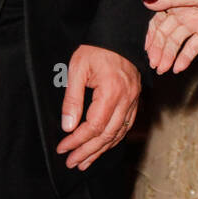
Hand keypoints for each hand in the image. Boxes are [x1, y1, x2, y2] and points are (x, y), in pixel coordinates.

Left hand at [56, 45, 141, 169]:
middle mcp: (126, 99)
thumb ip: (72, 99)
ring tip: (85, 162)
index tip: (62, 148)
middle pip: (107, 135)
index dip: (77, 141)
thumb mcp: (77, 69)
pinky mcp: (135, 99)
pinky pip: (126, 125)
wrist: (119, 35)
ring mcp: (133, 100)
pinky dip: (113, 139)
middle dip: (88, 151)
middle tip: (72, 162)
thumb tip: (68, 126)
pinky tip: (103, 146)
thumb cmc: (97, 49)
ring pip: (118, 133)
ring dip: (101, 150)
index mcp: (111, 92)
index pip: (93, 126)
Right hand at [143, 0, 197, 74]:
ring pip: (179, 41)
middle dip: (160, 50)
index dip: (152, 37)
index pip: (159, 21)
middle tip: (155, 65)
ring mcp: (197, 21)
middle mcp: (184, 11)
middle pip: (167, 34)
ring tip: (163, 69)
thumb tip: (147, 1)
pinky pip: (195, 45)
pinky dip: (186, 56)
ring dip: (171, 55)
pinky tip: (179, 67)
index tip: (147, 51)